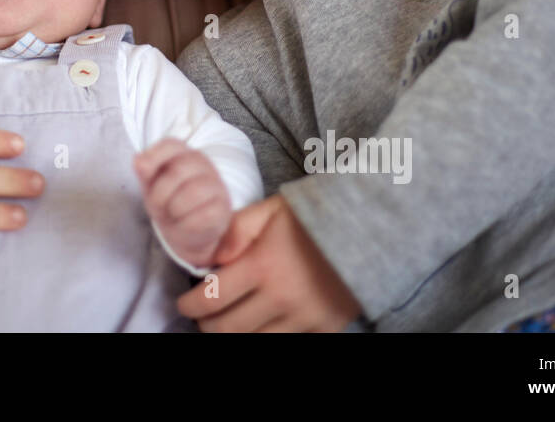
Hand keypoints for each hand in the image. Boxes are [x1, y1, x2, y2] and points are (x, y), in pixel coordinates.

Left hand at [133, 138, 231, 268]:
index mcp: (185, 154)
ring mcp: (217, 186)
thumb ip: (145, 170)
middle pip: (178, 171)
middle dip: (160, 193)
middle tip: (156, 206)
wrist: (188, 232)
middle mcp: (204, 165)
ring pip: (193, 193)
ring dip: (174, 209)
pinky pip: (203, 215)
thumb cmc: (168, 201)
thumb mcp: (152, 184)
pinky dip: (186, 223)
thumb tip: (139, 161)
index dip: (153, 157)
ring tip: (172, 215)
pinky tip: (184, 223)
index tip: (143, 173)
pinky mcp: (223, 210)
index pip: (170, 145)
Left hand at [176, 193, 362, 331]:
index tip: (185, 302)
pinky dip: (265, 338)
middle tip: (203, 315)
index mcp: (262, 267)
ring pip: (253, 343)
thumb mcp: (268, 211)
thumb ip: (234, 232)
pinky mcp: (323, 330)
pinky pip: (285, 343)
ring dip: (233, 335)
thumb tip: (207, 258)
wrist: (369, 230)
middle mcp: (280, 300)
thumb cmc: (313, 217)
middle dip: (206, 324)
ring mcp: (304, 320)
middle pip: (226, 329)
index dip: (189, 304)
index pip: (210, 299)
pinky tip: (258, 326)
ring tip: (226, 323)